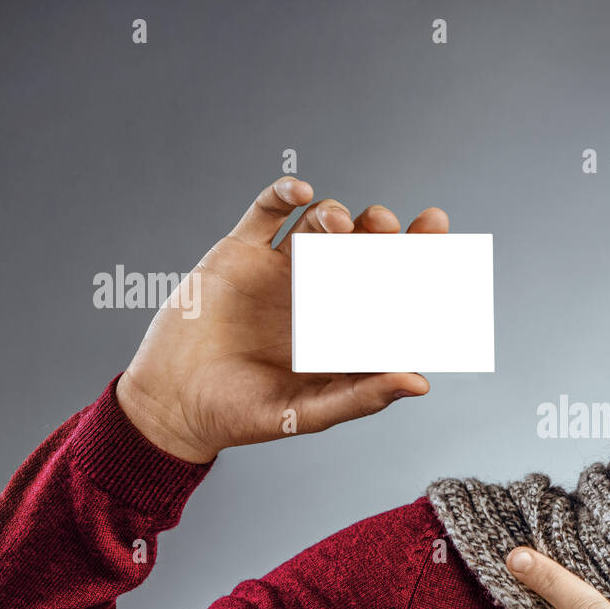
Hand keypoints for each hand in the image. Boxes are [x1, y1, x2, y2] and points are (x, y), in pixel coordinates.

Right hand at [116, 177, 443, 462]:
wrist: (171, 402)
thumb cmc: (244, 415)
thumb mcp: (306, 412)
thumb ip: (362, 396)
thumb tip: (421, 383)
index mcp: (347, 327)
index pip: (394, 289)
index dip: (420, 263)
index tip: (438, 239)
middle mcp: (323, 293)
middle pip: (366, 249)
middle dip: (384, 232)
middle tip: (389, 225)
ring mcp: (283, 269)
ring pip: (323, 226)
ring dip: (338, 216)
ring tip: (338, 225)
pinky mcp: (242, 252)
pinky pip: (268, 212)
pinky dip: (285, 195)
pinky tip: (302, 193)